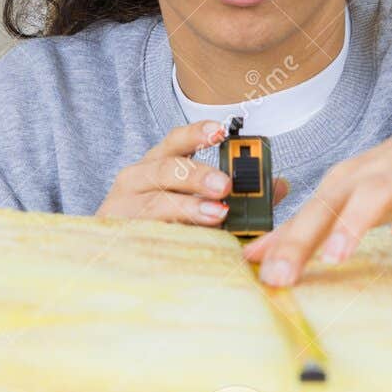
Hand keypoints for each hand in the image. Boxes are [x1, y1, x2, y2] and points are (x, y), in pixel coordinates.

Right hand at [98, 119, 289, 225]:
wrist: (110, 261)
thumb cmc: (163, 226)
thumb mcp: (200, 205)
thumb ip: (240, 196)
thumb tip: (280, 184)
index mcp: (157, 165)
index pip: (177, 141)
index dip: (197, 133)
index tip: (221, 131)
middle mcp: (136, 179)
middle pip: (167, 168)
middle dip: (198, 174)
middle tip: (226, 185)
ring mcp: (122, 208)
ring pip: (156, 202)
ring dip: (188, 207)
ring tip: (217, 215)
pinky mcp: (116, 235)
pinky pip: (144, 233)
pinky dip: (169, 235)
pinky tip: (187, 242)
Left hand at [242, 108, 391, 284]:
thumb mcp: (349, 198)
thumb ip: (305, 229)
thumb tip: (256, 257)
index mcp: (339, 184)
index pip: (303, 218)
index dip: (280, 247)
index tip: (261, 278)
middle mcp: (363, 177)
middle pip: (327, 206)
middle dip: (300, 241)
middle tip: (281, 276)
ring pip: (372, 197)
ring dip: (351, 224)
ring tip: (334, 257)